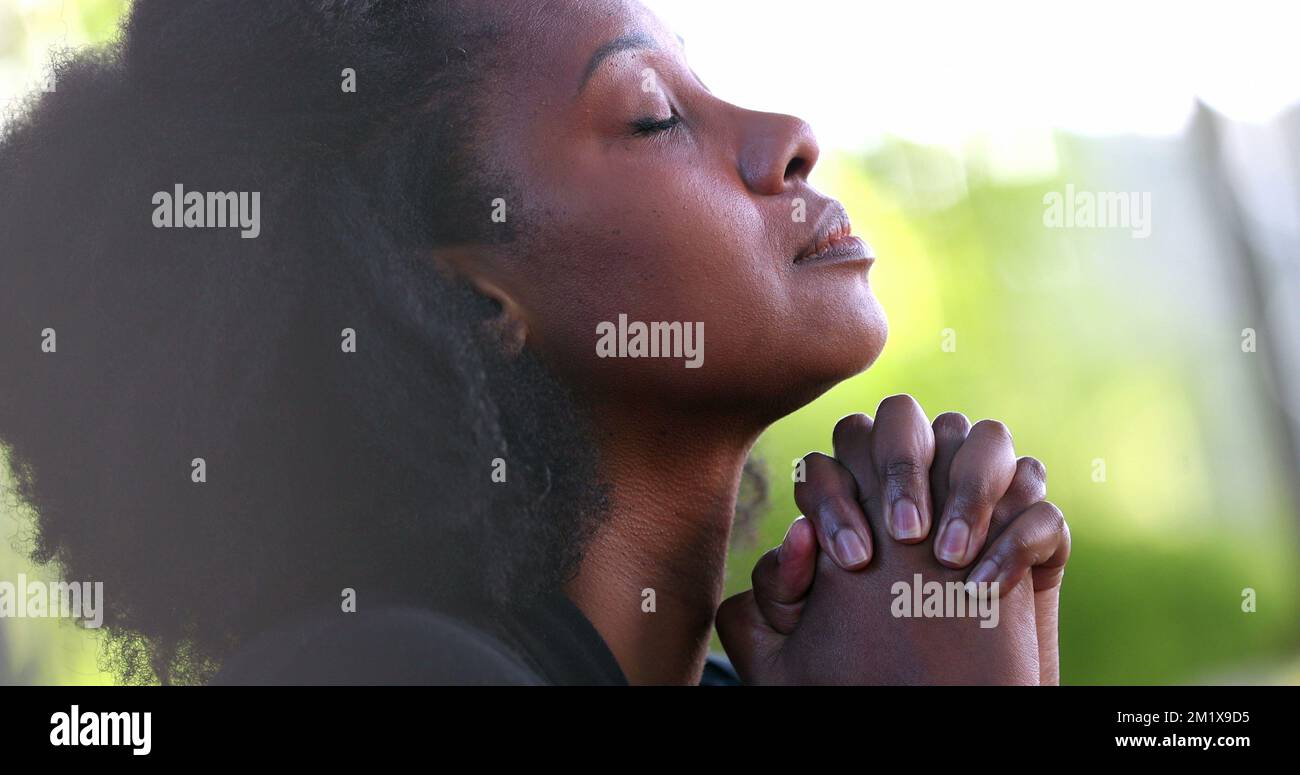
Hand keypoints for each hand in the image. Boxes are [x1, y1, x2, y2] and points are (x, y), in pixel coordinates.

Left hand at [717, 395, 1070, 683]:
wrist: (930, 707)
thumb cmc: (851, 674)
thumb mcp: (793, 644)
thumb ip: (782, 588)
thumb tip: (796, 533)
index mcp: (858, 494)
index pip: (842, 447)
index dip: (843, 494)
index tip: (853, 560)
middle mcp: (922, 484)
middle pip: (907, 418)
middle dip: (904, 466)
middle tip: (905, 535)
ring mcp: (982, 505)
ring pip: (986, 440)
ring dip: (968, 490)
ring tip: (946, 560)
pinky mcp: (1036, 542)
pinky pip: (1039, 511)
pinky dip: (1016, 540)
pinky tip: (983, 588)